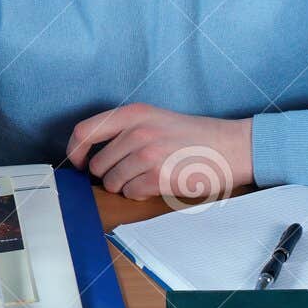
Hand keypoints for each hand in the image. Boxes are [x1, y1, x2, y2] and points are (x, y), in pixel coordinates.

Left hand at [65, 103, 253, 201]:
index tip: (79, 163)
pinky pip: (130, 193)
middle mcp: (137, 132)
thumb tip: (91, 154)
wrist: (232, 148)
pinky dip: (139, 193)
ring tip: (148, 176)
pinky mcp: (158, 177)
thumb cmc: (195, 136)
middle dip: (110, 174)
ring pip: (112, 182)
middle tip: (131, 172)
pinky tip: (157, 184)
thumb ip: (124, 130)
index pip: (84, 131)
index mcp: (133, 113)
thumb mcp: (155, 119)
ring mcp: (147, 154)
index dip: (75, 151)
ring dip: (125, 185)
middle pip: (98, 164)